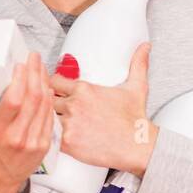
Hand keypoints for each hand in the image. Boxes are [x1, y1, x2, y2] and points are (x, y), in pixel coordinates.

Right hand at [0, 52, 53, 192]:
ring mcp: (33, 142)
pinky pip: (49, 115)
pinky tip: (44, 85)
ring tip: (37, 65)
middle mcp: (16, 138)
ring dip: (43, 81)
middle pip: (33, 98)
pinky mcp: (43, 144)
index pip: (14, 102)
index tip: (18, 64)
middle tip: (31, 56)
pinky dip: (49, 97)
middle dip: (34, 72)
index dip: (20, 79)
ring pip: (44, 104)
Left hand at [50, 41, 157, 176]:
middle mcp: (74, 104)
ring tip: (51, 122)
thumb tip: (145, 47)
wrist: (136, 146)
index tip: (55, 90)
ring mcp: (69, 123)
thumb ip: (138, 64)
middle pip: (47, 99)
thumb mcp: (137, 87)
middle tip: (53, 108)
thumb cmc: (134, 120)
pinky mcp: (67, 142)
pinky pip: (48, 135)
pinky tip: (54, 136)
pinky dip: (49, 135)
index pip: (54, 81)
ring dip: (47, 119)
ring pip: (46, 117)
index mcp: (84, 89)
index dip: (52, 85)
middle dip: (48, 102)